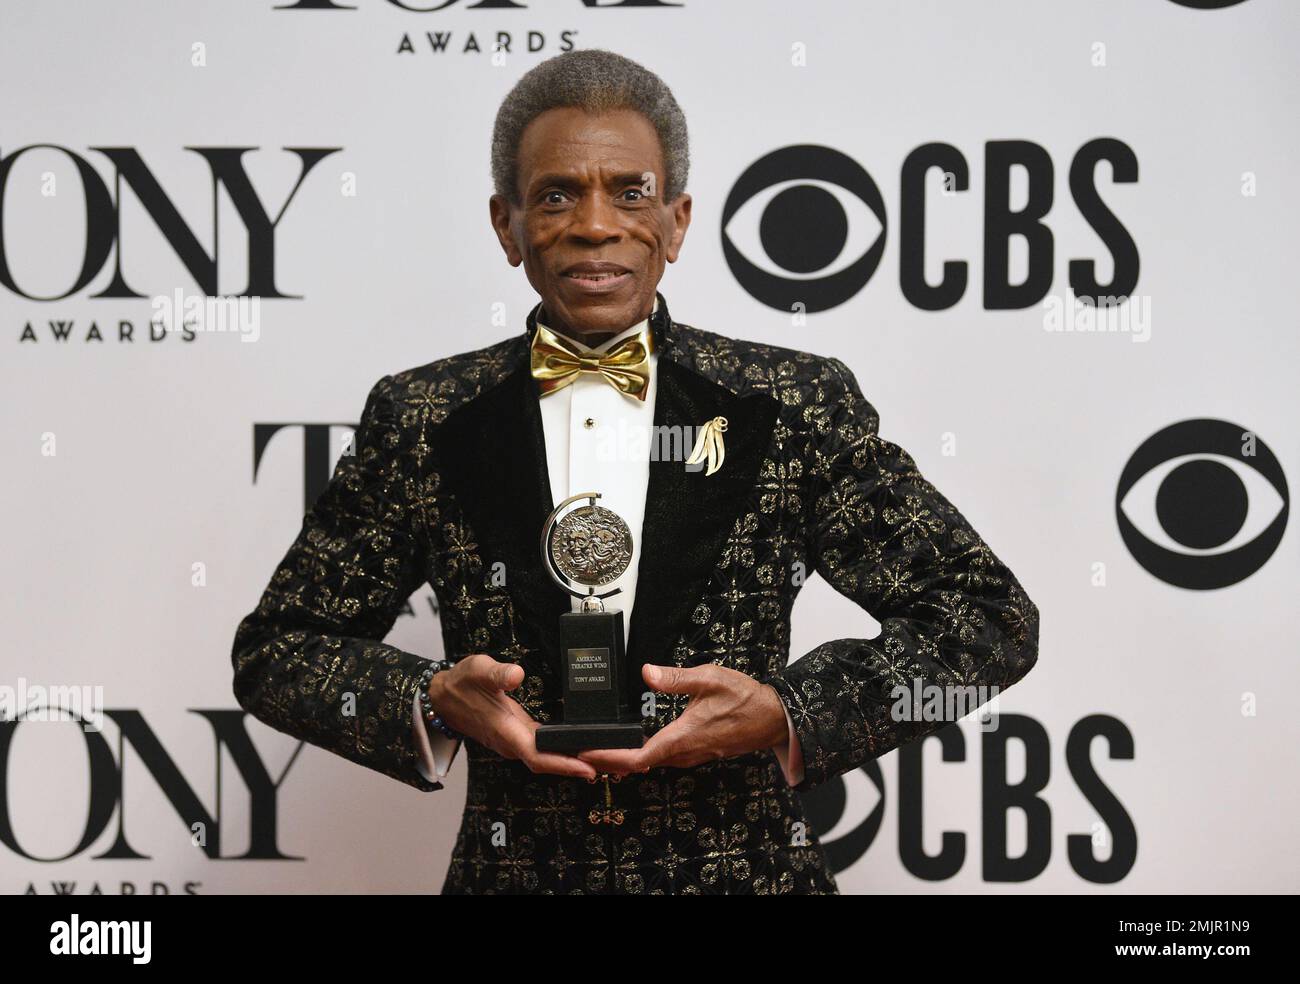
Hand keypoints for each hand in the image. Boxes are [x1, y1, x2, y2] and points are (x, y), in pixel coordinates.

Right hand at [427, 654, 596, 780]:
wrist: (442, 698)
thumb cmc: (461, 684)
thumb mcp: (477, 670)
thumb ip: (496, 673)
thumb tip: (516, 674)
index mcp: (506, 731)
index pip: (539, 756)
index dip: (564, 764)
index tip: (590, 768)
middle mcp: (513, 743)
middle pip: (550, 763)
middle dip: (581, 767)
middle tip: (615, 767)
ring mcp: (516, 742)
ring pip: (549, 760)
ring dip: (576, 763)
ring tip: (609, 762)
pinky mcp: (519, 737)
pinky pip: (546, 752)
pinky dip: (566, 754)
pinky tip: (584, 750)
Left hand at [578, 663, 788, 776]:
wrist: (774, 717)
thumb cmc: (745, 698)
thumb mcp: (709, 678)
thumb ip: (675, 678)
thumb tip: (646, 673)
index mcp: (683, 737)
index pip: (638, 757)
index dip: (610, 757)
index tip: (588, 753)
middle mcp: (685, 752)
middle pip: (639, 764)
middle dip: (610, 760)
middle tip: (583, 751)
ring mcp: (692, 755)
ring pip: (652, 763)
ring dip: (626, 760)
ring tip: (602, 750)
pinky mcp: (698, 752)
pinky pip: (665, 759)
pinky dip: (644, 756)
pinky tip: (635, 748)